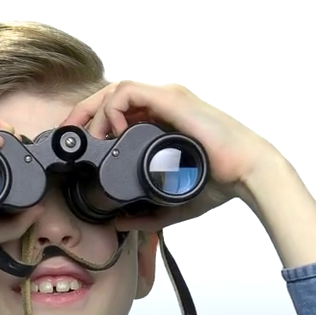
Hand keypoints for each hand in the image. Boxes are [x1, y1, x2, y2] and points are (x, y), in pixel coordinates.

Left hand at [61, 81, 282, 233]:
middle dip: (83, 115)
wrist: (246, 172)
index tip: (77, 148)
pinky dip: (111, 110)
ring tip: (91, 141)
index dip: (92, 124)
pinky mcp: (170, 99)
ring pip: (115, 90)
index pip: (117, 110)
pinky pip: (127, 93)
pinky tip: (111, 134)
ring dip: (95, 113)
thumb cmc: (219, 181)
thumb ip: (146, 213)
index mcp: (163, 119)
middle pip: (110, 96)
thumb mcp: (172, 200)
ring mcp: (166, 98)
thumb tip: (120, 224)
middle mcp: (163, 103)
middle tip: (69, 139)